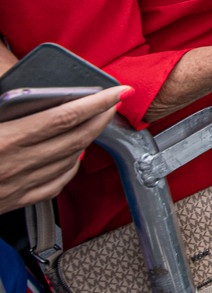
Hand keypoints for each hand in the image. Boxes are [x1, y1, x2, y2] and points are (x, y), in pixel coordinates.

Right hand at [0, 84, 128, 213]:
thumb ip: (12, 105)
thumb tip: (37, 93)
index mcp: (6, 139)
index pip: (65, 117)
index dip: (97, 103)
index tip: (119, 91)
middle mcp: (16, 164)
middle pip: (75, 138)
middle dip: (102, 118)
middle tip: (114, 103)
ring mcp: (17, 186)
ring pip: (70, 161)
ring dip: (88, 140)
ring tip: (95, 123)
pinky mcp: (14, 201)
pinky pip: (55, 184)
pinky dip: (71, 167)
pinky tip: (75, 156)